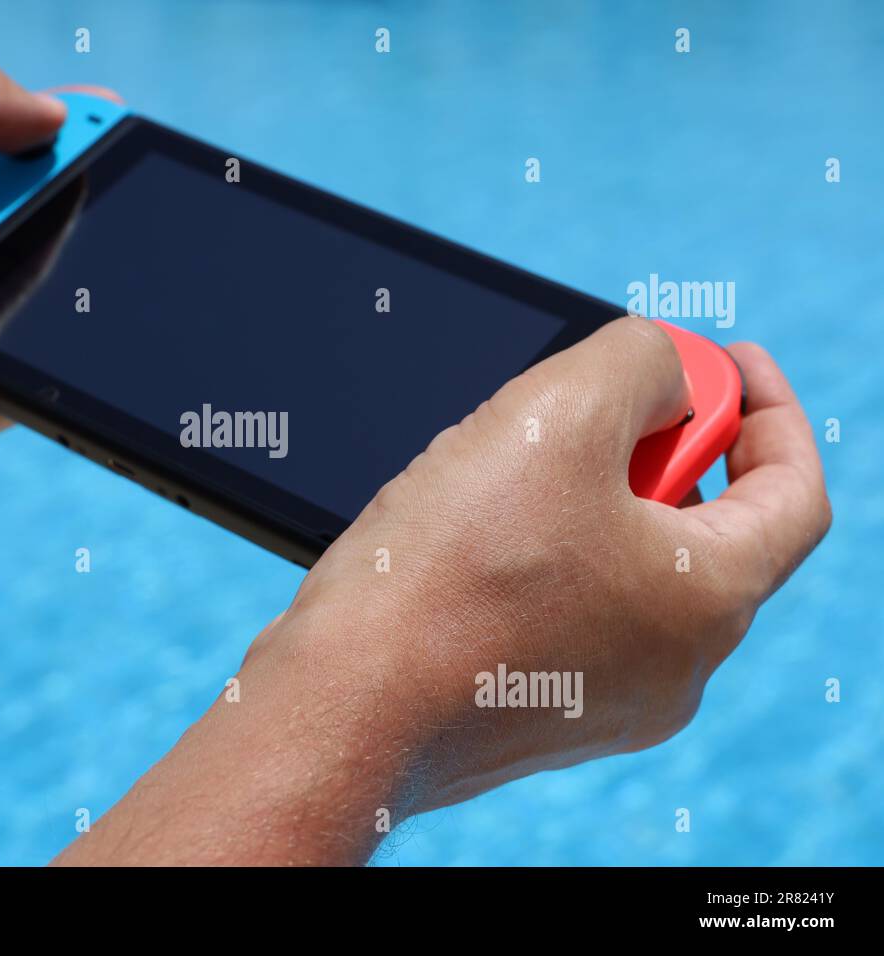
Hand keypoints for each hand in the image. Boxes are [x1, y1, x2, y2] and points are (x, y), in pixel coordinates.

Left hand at [0, 46, 65, 624]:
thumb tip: (49, 114)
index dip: (46, 135)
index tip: (107, 127)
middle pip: (18, 221)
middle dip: (65, 201)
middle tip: (110, 185)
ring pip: (33, 296)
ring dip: (55, 271)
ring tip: (71, 253)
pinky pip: (29, 376)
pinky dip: (54, 357)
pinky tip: (79, 328)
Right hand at [58, 317, 829, 864]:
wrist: (335, 705)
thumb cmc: (446, 570)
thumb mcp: (558, 414)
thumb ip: (640, 364)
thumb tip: (665, 375)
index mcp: (707, 603)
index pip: (791, 492)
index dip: (768, 408)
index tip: (720, 360)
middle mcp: (671, 669)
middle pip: (698, 527)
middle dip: (650, 447)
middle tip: (586, 402)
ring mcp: (599, 702)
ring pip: (618, 567)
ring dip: (581, 498)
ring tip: (501, 463)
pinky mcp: (529, 714)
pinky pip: (562, 610)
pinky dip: (537, 553)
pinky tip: (467, 527)